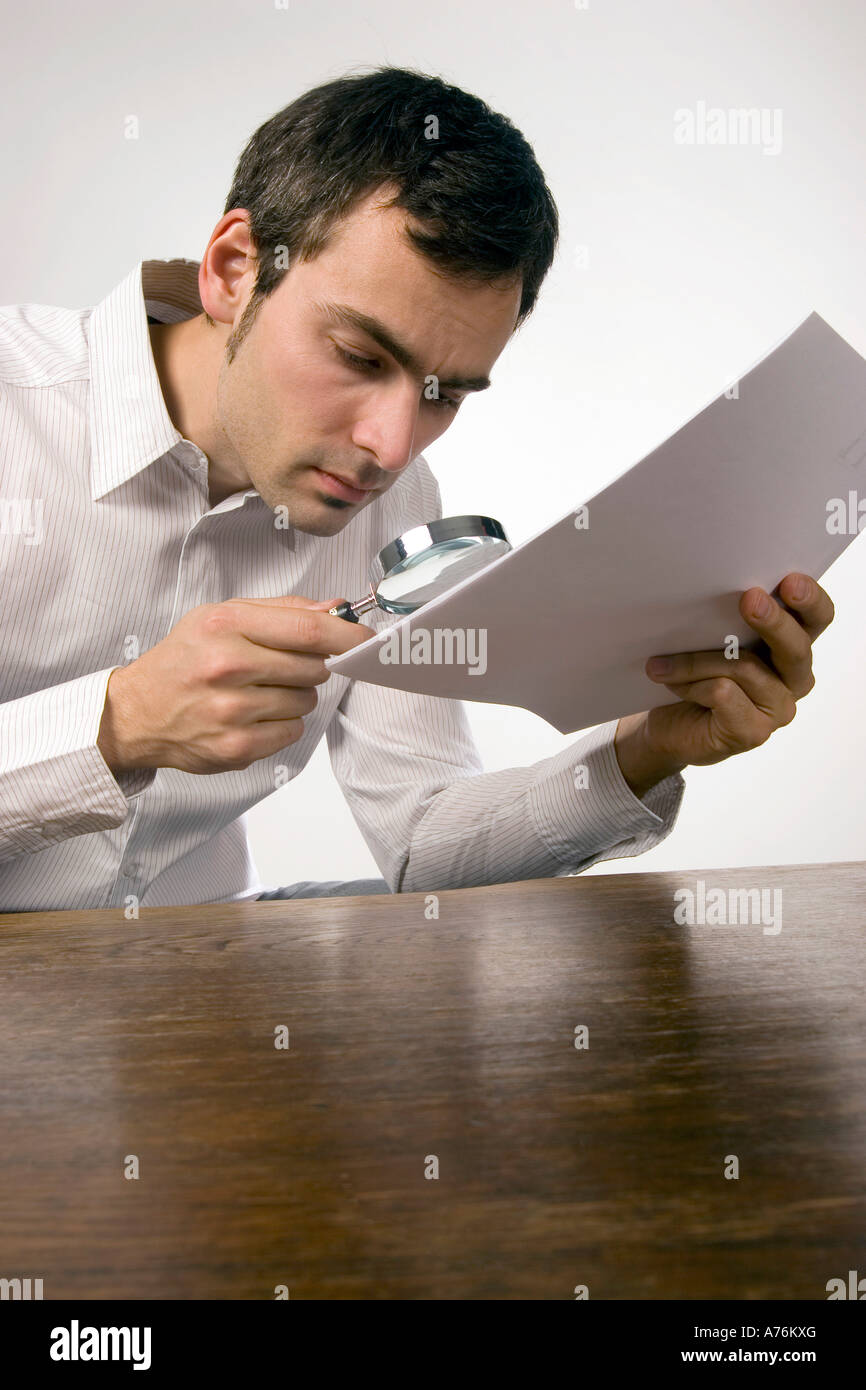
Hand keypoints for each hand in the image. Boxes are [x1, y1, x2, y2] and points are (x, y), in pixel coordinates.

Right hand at [97, 596, 372, 775]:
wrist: (136, 712)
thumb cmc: (184, 660)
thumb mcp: (221, 617)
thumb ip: (282, 611)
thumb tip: (336, 609)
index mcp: (226, 626)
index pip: (308, 630)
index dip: (347, 635)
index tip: (367, 638)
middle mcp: (228, 667)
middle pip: (314, 667)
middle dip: (311, 666)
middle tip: (280, 666)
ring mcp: (232, 711)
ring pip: (306, 701)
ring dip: (294, 695)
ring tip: (258, 690)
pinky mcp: (236, 747)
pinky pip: (292, 732)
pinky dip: (282, 723)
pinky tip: (252, 715)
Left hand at [614, 573, 834, 794]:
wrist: (666, 727)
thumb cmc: (692, 676)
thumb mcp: (712, 639)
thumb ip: (727, 619)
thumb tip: (715, 586)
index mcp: (792, 646)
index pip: (817, 619)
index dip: (810, 600)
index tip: (790, 581)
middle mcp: (794, 678)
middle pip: (796, 646)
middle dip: (773, 620)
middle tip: (749, 599)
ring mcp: (778, 709)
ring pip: (745, 668)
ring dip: (697, 660)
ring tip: (661, 662)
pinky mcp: (754, 732)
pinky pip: (723, 693)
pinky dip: (691, 684)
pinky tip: (669, 683)